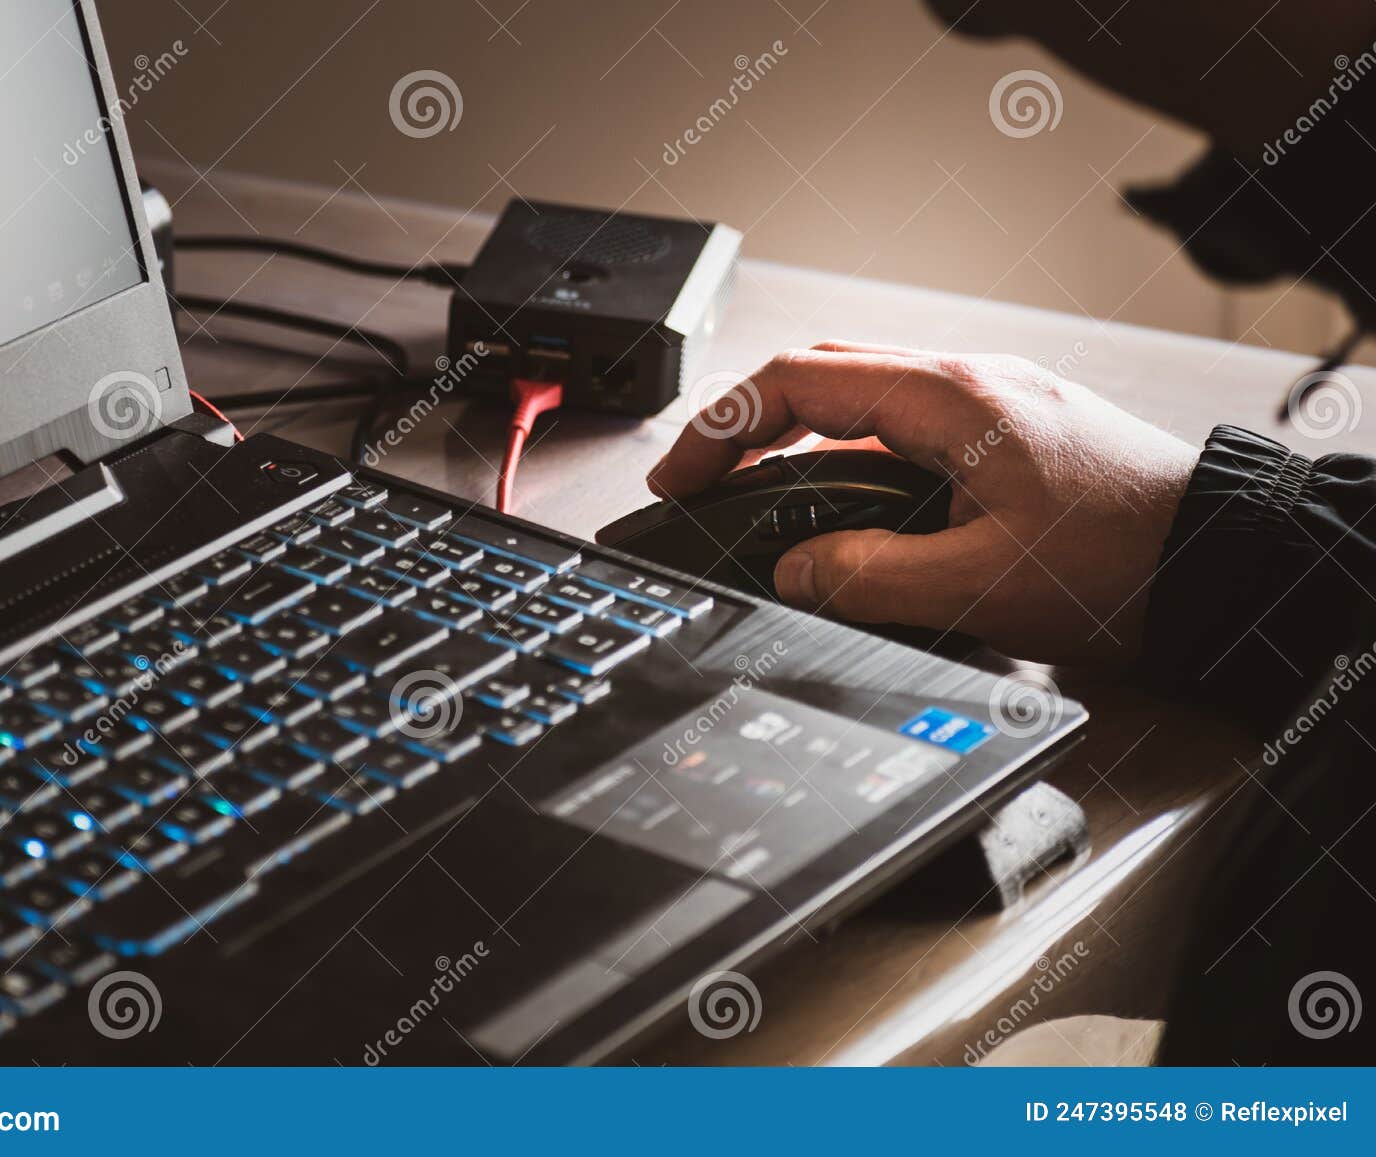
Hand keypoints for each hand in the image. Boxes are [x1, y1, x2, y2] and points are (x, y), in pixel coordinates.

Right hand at [648, 342, 1200, 664]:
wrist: (1217, 556)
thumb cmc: (1124, 562)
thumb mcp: (982, 587)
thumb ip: (869, 580)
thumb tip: (795, 572)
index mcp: (949, 401)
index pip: (798, 384)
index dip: (721, 429)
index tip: (681, 479)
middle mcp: (964, 383)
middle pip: (819, 372)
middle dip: (743, 422)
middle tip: (700, 480)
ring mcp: (986, 400)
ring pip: (859, 392)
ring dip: (793, 432)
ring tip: (750, 488)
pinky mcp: (1004, 428)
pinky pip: (899, 419)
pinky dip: (844, 448)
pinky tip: (836, 497)